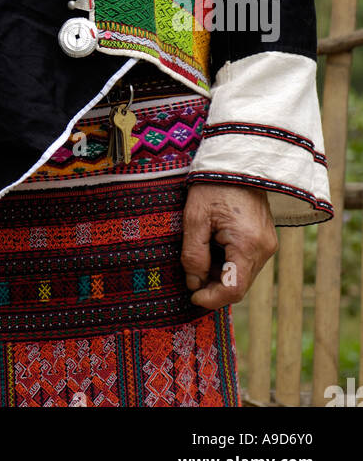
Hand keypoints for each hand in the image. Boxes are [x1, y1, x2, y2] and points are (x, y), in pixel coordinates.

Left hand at [181, 183, 277, 310]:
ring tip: (200, 261)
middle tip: (191, 280)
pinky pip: (248, 262)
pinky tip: (214, 251)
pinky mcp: (266, 239)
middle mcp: (264, 248)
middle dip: (214, 288)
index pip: (233, 289)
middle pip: (240, 286)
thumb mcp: (195, 218)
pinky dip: (230, 264)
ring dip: (221, 276)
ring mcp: (269, 244)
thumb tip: (194, 283)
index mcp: (247, 244)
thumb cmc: (213, 186)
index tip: (192, 296)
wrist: (237, 161)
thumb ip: (193, 254)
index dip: (211, 299)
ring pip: (244, 275)